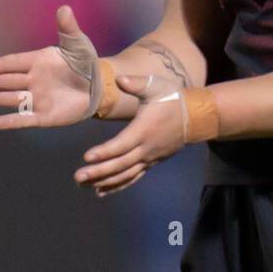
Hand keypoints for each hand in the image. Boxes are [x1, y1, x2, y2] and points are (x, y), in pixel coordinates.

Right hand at [0, 5, 105, 128]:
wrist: (100, 87)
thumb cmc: (86, 63)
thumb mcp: (77, 44)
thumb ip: (68, 28)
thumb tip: (65, 8)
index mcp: (38, 62)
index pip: (16, 62)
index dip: (3, 64)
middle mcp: (34, 80)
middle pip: (10, 81)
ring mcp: (38, 98)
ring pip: (12, 98)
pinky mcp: (44, 116)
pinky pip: (24, 119)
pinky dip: (9, 121)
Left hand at [75, 73, 188, 194]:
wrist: (194, 117)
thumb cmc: (171, 98)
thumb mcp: (156, 86)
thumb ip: (136, 83)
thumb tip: (119, 79)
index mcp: (144, 129)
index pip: (122, 144)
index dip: (105, 151)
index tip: (87, 157)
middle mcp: (146, 147)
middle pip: (120, 164)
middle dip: (98, 172)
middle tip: (78, 177)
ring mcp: (149, 158)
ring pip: (125, 174)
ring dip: (104, 181)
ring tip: (83, 185)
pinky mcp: (151, 162)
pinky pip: (133, 177)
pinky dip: (117, 185)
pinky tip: (101, 191)